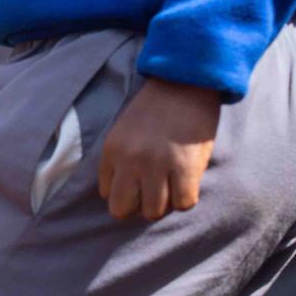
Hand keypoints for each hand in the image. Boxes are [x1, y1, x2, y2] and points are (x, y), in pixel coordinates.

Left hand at [98, 79, 220, 220]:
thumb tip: (127, 192)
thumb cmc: (156, 110)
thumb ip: (120, 160)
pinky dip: (186, 199)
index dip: (126, 193)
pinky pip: (183, 204)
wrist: (185, 84)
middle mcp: (129, 161)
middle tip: (154, 192)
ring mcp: (157, 165)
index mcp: (111, 151)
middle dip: (138, 206)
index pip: (108, 194)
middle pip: (122, 210)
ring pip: (153, 211)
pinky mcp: (185, 167)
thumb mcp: (123, 132)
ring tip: (172, 186)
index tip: (140, 183)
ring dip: (164, 204)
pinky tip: (188, 183)